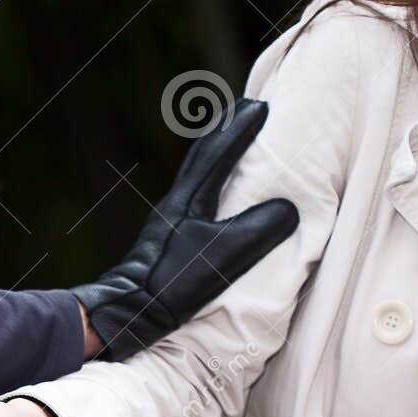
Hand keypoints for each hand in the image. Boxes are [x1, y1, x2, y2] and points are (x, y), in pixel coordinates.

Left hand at [73, 99, 299, 359]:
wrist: (128, 310)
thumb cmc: (173, 282)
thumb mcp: (224, 255)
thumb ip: (259, 229)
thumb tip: (288, 208)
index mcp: (189, 199)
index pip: (218, 153)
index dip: (240, 128)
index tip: (261, 106)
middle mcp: (175, 202)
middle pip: (200, 156)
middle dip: (224, 131)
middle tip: (245, 110)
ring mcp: (167, 220)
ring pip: (194, 175)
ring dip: (215, 155)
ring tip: (233, 145)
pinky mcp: (165, 239)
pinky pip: (193, 197)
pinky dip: (208, 183)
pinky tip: (214, 197)